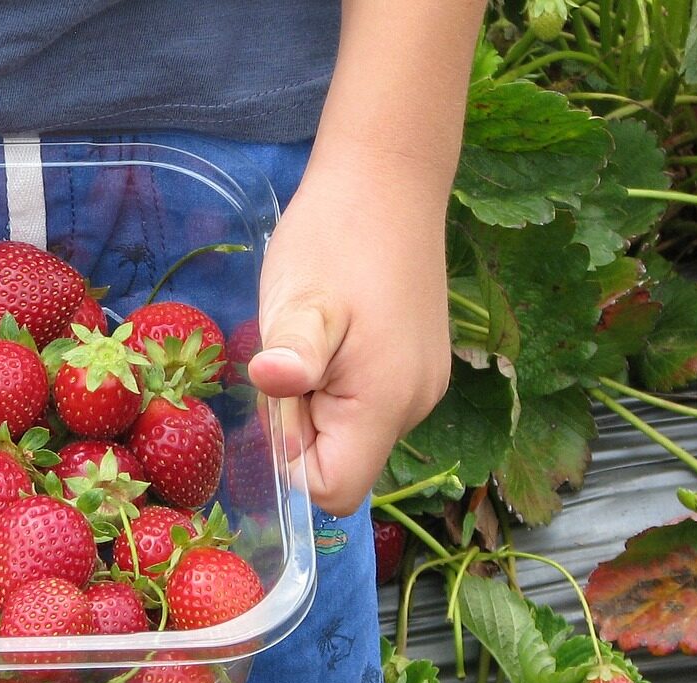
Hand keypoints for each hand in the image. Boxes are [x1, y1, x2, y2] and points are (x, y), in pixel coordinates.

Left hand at [247, 154, 452, 517]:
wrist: (388, 177)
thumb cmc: (337, 237)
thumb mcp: (300, 299)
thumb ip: (291, 356)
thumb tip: (275, 386)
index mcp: (387, 404)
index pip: (333, 491)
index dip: (289, 464)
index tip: (278, 401)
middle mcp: (415, 407)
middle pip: (340, 463)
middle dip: (299, 427)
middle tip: (290, 354)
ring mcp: (421, 387)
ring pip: (349, 432)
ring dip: (315, 401)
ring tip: (310, 334)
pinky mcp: (416, 366)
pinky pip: (364, 403)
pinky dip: (335, 382)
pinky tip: (330, 329)